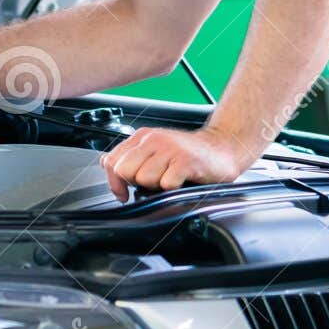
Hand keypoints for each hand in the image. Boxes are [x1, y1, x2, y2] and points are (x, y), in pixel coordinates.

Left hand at [99, 123, 252, 203]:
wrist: (222, 149)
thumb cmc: (189, 154)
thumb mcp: (155, 150)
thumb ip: (130, 156)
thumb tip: (105, 162)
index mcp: (143, 137)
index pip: (112, 162)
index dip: (115, 182)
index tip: (125, 191)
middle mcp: (154, 140)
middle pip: (125, 172)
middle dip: (137, 183)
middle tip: (154, 182)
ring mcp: (170, 149)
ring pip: (144, 179)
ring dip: (157, 186)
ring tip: (170, 179)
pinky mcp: (186, 161)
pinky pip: (166, 184)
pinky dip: (173, 189)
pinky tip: (181, 181)